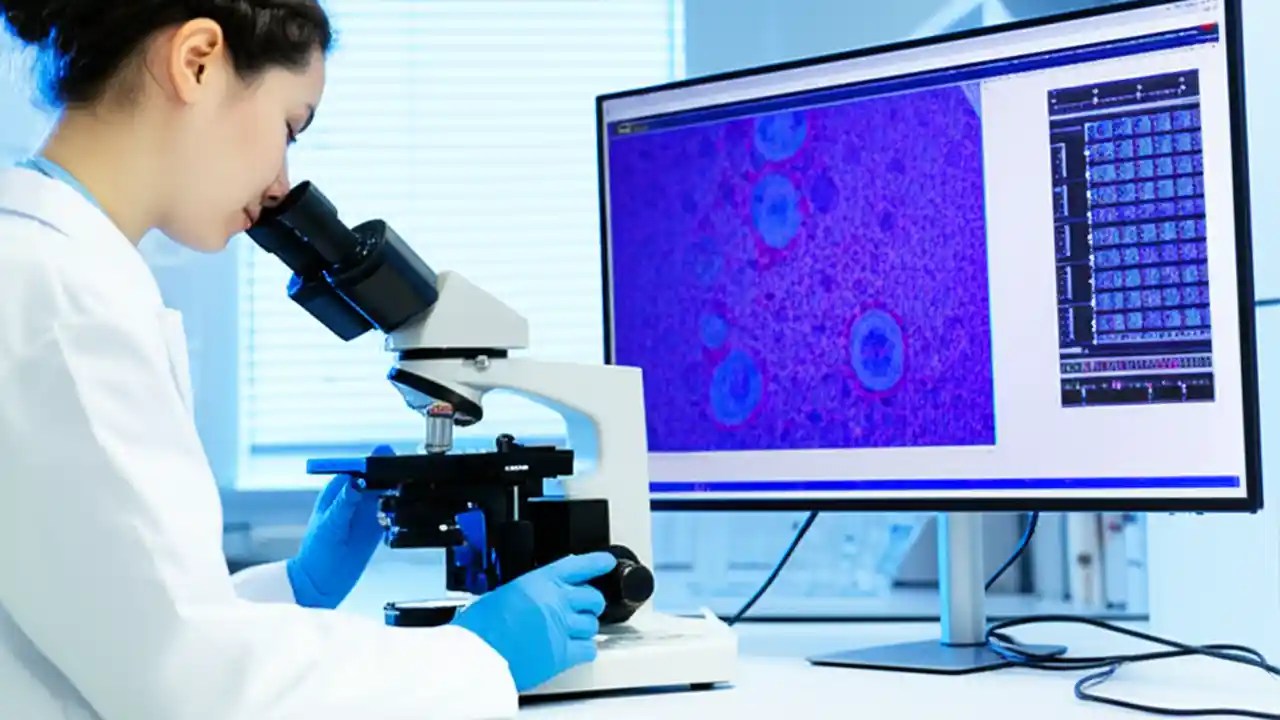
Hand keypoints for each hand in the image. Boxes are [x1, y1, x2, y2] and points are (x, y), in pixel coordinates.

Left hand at [286, 444, 393, 608]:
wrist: (321, 582)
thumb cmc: (317, 552)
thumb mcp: (330, 524)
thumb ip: (344, 502)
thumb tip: (357, 481)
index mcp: (338, 491)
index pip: (359, 468)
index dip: (374, 461)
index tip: (388, 457)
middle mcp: (354, 498)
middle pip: (377, 477)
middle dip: (390, 474)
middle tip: (403, 475)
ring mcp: (366, 512)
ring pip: (387, 492)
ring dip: (397, 491)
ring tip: (404, 492)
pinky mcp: (377, 527)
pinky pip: (392, 512)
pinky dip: (399, 510)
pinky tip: (401, 512)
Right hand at [451, 552, 617, 691]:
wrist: (477, 655)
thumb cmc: (481, 627)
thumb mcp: (502, 594)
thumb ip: (527, 594)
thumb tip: (533, 598)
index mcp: (540, 582)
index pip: (578, 566)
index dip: (597, 563)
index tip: (607, 563)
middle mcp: (556, 601)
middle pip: (592, 598)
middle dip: (591, 604)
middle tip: (585, 609)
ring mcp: (562, 626)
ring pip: (592, 624)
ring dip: (585, 628)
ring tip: (572, 632)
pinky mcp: (563, 653)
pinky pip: (589, 649)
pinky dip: (585, 649)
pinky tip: (576, 649)